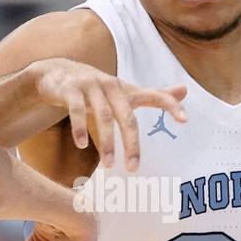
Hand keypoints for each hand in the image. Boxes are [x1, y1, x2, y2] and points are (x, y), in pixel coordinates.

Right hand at [28, 57, 185, 169]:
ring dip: (106, 142)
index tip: (185, 120)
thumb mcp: (125, 91)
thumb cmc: (96, 88)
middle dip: (131, 143)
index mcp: (126, 89)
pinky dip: (80, 128)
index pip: (154, 95)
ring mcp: (90, 86)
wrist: (56, 73)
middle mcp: (111, 85)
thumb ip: (153, 94)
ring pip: (102, 116)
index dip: (170, 105)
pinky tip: (82, 145)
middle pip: (126, 116)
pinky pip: (76, 110)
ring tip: (108, 164)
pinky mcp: (70, 89)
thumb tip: (185, 90)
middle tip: (133, 168)